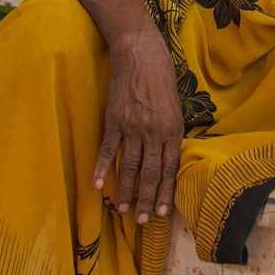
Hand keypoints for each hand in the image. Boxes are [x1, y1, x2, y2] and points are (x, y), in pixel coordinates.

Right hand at [93, 33, 183, 223]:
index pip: (169, 169)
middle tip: (141, 221)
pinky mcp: (115, 120)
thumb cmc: (162, 78)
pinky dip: (102, 168)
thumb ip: (172, 132)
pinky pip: (108, 149)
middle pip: (149, 173)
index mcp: (173, 129)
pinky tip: (98, 185)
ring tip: (123, 210)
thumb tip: (170, 158)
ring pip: (129, 167)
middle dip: (146, 200)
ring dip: (125, 191)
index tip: (161, 212)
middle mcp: (154, 132)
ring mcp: (133, 127)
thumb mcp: (177, 106)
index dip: (164, 192)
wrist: (141, 54)